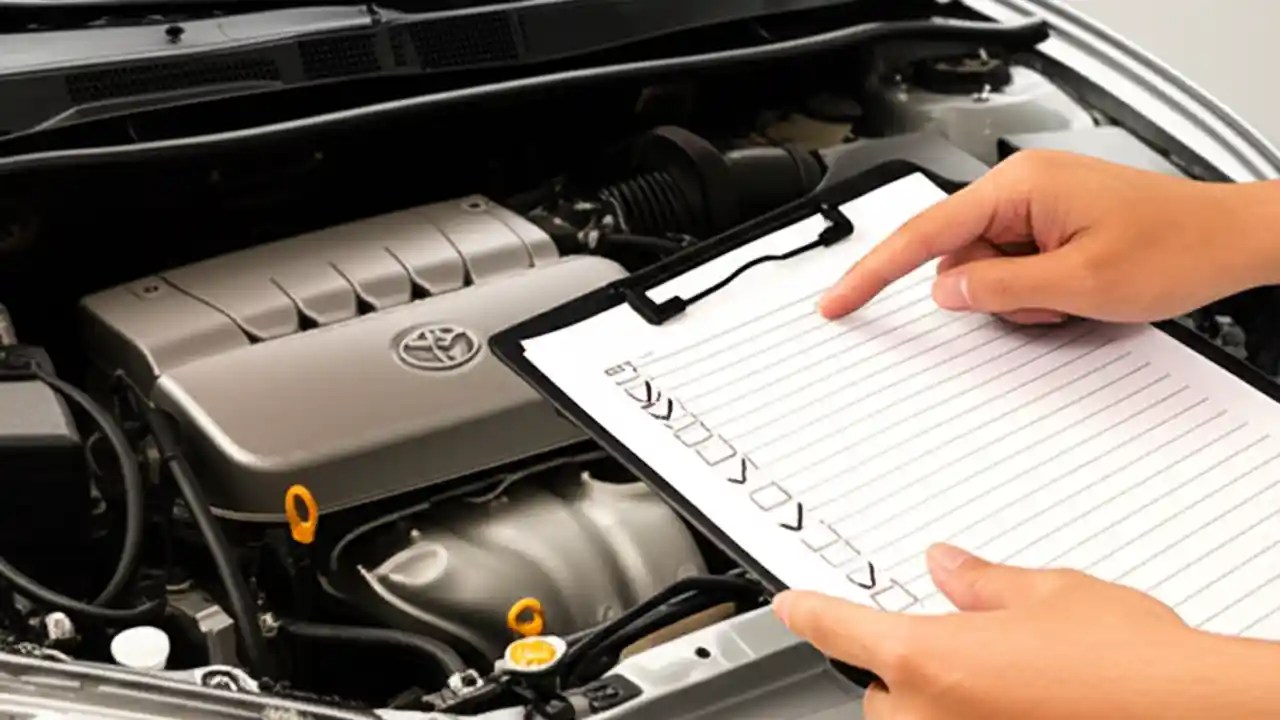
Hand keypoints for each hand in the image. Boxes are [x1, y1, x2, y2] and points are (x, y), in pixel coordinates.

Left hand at [772, 544, 1279, 719]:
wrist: (1200, 717)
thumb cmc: (1134, 665)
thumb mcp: (1052, 595)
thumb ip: (982, 583)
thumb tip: (946, 566)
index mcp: (927, 658)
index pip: (837, 627)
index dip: (806, 611)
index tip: (789, 606)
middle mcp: (928, 719)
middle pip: (879, 692)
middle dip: (908, 669)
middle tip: (968, 650)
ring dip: (934, 708)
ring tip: (1007, 688)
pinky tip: (1020, 707)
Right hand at [819, 150, 1279, 323]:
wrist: (1233, 240)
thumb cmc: (1175, 247)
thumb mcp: (1079, 283)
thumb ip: (999, 290)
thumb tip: (945, 292)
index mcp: (1019, 188)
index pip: (924, 235)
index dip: (873, 273)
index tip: (838, 300)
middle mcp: (1022, 188)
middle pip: (959, 259)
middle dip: (992, 294)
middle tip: (1048, 302)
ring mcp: (1037, 206)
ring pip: (988, 272)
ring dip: (1023, 298)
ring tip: (1078, 293)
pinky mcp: (1052, 224)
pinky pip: (1016, 270)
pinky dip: (1038, 293)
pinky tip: (1079, 289)